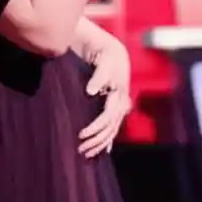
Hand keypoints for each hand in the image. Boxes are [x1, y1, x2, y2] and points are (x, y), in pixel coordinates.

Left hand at [78, 39, 131, 157]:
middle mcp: (121, 101)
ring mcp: (118, 104)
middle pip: (111, 127)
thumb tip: (92, 91)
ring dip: (100, 143)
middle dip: (97, 141)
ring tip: (87, 153)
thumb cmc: (105, 53)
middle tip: (81, 150)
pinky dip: (108, 139)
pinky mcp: (114, 105)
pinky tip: (104, 150)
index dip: (96, 128)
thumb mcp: (103, 59)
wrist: (109, 48)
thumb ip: (99, 75)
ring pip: (112, 129)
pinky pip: (113, 126)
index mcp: (120, 92)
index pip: (108, 117)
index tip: (81, 135)